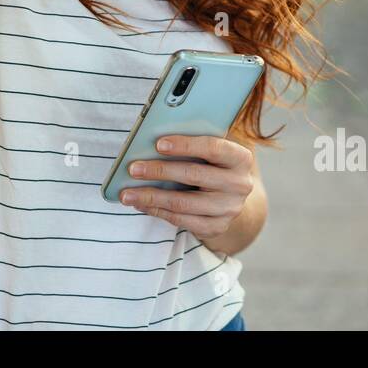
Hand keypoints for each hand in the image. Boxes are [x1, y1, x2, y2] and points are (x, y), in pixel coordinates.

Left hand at [119, 136, 255, 240]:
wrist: (230, 195)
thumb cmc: (212, 163)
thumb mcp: (210, 150)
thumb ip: (191, 143)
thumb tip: (150, 141)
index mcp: (240, 158)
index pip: (213, 148)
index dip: (185, 145)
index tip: (158, 144)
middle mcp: (240, 184)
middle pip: (193, 175)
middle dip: (159, 171)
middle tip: (132, 168)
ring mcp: (229, 209)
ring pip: (183, 203)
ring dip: (151, 197)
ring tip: (127, 193)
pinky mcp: (216, 227)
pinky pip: (181, 221)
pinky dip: (157, 211)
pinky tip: (140, 204)